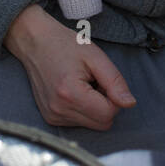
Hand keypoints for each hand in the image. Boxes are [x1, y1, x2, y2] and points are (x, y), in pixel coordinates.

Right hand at [4, 4, 136, 130]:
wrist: (34, 41)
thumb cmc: (65, 44)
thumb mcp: (95, 56)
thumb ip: (115, 81)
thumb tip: (129, 103)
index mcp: (71, 94)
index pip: (109, 114)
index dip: (114, 97)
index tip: (103, 79)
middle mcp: (59, 110)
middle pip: (102, 123)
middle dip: (105, 104)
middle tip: (94, 81)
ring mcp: (52, 116)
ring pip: (92, 124)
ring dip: (94, 107)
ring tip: (82, 84)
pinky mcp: (50, 118)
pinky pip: (79, 122)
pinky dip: (83, 109)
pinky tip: (73, 91)